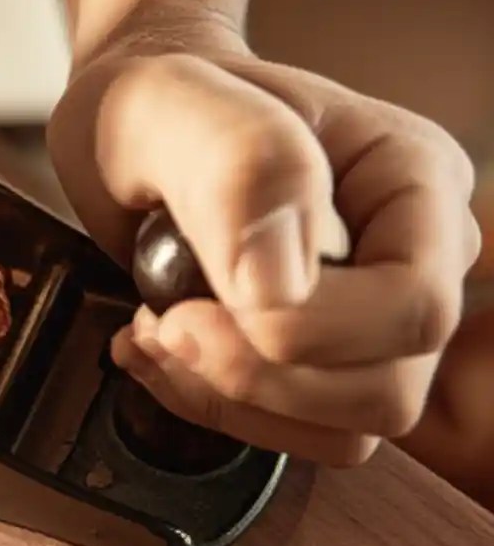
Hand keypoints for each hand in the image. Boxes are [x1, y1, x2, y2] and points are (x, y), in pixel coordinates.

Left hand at [47, 9, 480, 466]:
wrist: (129, 140)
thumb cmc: (159, 112)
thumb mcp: (173, 108)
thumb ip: (239, 171)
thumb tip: (278, 287)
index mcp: (412, 178)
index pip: (412, 306)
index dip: (303, 333)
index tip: (188, 306)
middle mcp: (415, 256)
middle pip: (386, 389)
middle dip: (255, 378)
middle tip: (163, 321)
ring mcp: (373, 323)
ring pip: (344, 432)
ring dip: (228, 402)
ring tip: (154, 330)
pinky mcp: (319, 368)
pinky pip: (294, 437)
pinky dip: (212, 412)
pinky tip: (158, 352)